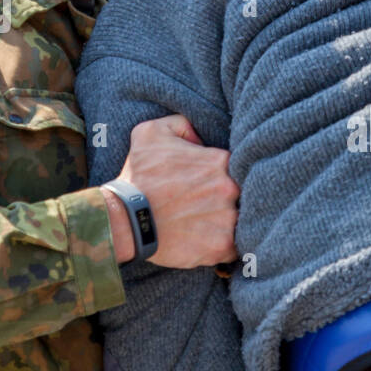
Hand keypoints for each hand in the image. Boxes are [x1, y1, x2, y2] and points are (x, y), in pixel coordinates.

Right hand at [106, 114, 238, 268]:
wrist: (123, 220)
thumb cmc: (138, 177)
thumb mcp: (151, 133)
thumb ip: (182, 124)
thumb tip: (200, 137)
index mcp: (220, 161)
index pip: (241, 166)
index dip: (230, 175)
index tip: (216, 184)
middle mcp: (229, 189)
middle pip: (247, 194)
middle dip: (235, 199)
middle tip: (215, 205)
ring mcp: (228, 219)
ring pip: (245, 221)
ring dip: (233, 222)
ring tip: (213, 224)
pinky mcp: (222, 246)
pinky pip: (237, 247)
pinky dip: (228, 245)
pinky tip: (211, 241)